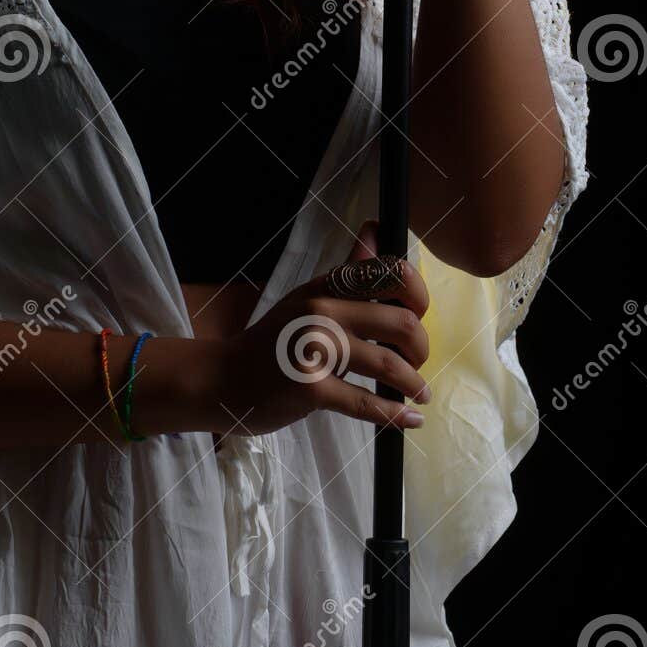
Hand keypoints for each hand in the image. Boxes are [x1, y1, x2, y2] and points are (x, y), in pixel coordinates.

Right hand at [214, 218, 431, 438]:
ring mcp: (315, 348)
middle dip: (422, 348)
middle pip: (402, 322)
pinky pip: (366, 402)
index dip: (420, 297)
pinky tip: (411, 419)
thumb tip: (374, 228)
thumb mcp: (309, 295)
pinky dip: (396, 415)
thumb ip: (349, 271)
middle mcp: (323, 309)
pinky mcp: (311, 389)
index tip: (419, 317)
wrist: (225, 378)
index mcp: (327, 285)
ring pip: (390, 363)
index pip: (392, 274)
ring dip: (414, 383)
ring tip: (420, 393)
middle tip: (417, 362)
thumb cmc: (274, 340)